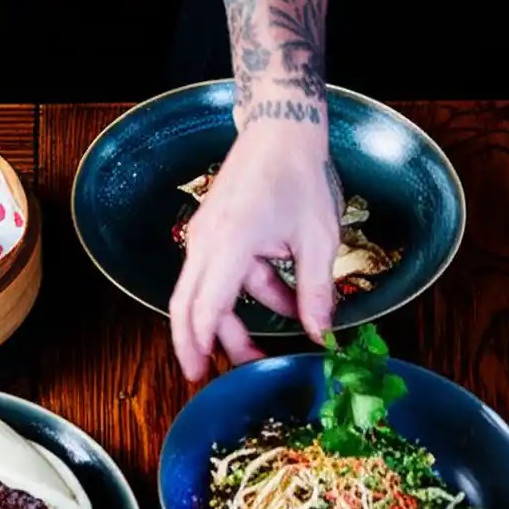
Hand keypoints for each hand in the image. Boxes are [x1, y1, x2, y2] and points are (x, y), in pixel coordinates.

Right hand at [168, 119, 340, 380]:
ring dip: (232, 321)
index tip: (201, 373)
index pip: (203, 306)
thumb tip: (322, 336)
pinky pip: (220, 276)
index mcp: (229, 243)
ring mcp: (205, 237)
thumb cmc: (299, 175)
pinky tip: (280, 304)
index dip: (199, 344)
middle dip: (196, 344)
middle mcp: (206, 242)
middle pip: (186, 306)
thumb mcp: (318, 240)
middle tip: (206, 377)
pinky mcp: (213, 234)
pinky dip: (243, 295)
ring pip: (205, 294)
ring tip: (264, 346)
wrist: (281, 131)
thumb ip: (316, 293)